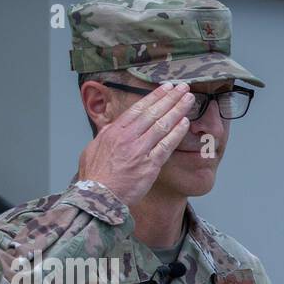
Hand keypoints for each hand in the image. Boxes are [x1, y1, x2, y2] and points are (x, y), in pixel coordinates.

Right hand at [77, 82, 193, 205]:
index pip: (138, 108)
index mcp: (114, 131)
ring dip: (178, 110)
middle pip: (153, 112)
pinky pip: (167, 145)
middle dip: (170, 97)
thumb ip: (106, 136)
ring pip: (162, 125)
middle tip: (183, 87)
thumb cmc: (95, 176)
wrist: (98, 197)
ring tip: (189, 99)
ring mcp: (140, 150)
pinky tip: (186, 122)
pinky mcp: (150, 165)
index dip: (154, 96)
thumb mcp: (94, 149)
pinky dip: (177, 132)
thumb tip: (112, 128)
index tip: (166, 87)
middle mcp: (128, 137)